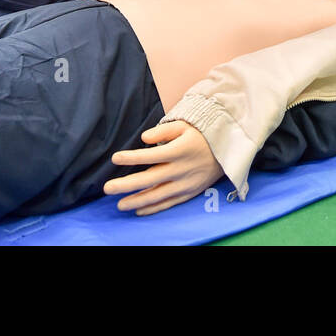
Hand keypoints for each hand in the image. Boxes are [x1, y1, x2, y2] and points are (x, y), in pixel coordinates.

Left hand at [104, 120, 221, 215]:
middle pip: (150, 179)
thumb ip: (163, 130)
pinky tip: (138, 210)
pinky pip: (169, 203)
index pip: (151, 155)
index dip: (132, 157)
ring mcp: (186, 183)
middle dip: (127, 185)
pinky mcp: (190, 192)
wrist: (228, 148)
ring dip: (137, 200)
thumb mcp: (184, 125)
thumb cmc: (201, 134)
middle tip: (107, 189)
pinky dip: (154, 208)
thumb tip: (143, 138)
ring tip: (119, 205)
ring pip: (158, 195)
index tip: (115, 158)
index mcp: (180, 150)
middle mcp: (182, 169)